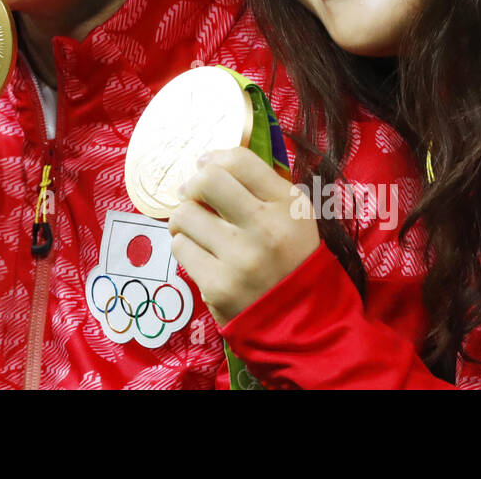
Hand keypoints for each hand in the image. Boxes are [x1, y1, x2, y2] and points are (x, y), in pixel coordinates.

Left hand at [168, 145, 318, 325]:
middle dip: (193, 186)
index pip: (239, 161)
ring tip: (195, 229)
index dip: (214, 158)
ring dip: (184, 220)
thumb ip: (259, 187)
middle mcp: (266, 228)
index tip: (206, 166)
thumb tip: (210, 162)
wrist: (301, 323)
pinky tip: (200, 254)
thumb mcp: (293, 218)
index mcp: (288, 206)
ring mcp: (241, 259)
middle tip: (192, 196)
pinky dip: (185, 247)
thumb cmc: (290, 260)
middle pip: (207, 181)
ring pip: (184, 215)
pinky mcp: (218, 286)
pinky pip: (179, 248)